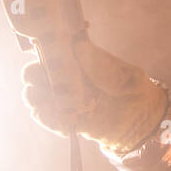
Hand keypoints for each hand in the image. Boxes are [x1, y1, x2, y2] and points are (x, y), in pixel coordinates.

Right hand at [21, 38, 167, 154]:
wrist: (140, 119)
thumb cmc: (133, 88)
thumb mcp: (128, 77)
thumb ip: (105, 67)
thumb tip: (81, 48)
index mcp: (76, 58)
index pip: (49, 49)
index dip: (45, 52)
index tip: (54, 60)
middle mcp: (63, 76)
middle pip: (31, 73)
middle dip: (36, 78)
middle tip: (57, 86)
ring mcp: (60, 97)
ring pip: (33, 96)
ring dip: (43, 101)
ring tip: (68, 106)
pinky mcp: (63, 117)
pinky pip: (45, 118)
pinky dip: (52, 120)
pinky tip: (70, 122)